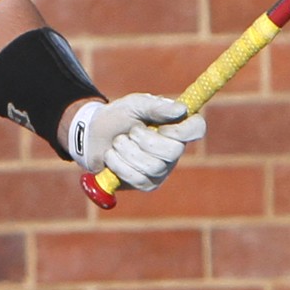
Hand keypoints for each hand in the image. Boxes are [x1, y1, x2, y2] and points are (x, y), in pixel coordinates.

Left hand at [67, 93, 205, 190]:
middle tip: (131, 132)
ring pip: (153, 166)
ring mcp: (161, 169)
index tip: (163, 127)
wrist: (91, 135)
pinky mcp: (146, 184)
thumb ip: (156, 106)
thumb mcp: (134, 105)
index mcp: (175, 127)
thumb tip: (181, 110)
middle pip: (173, 151)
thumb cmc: (118, 117)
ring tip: (118, 142)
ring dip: (127, 150)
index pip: (197, 128)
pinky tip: (112, 156)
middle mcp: (173, 150)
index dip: (184, 130)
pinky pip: (137, 178)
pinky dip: (118, 164)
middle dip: (144, 140)